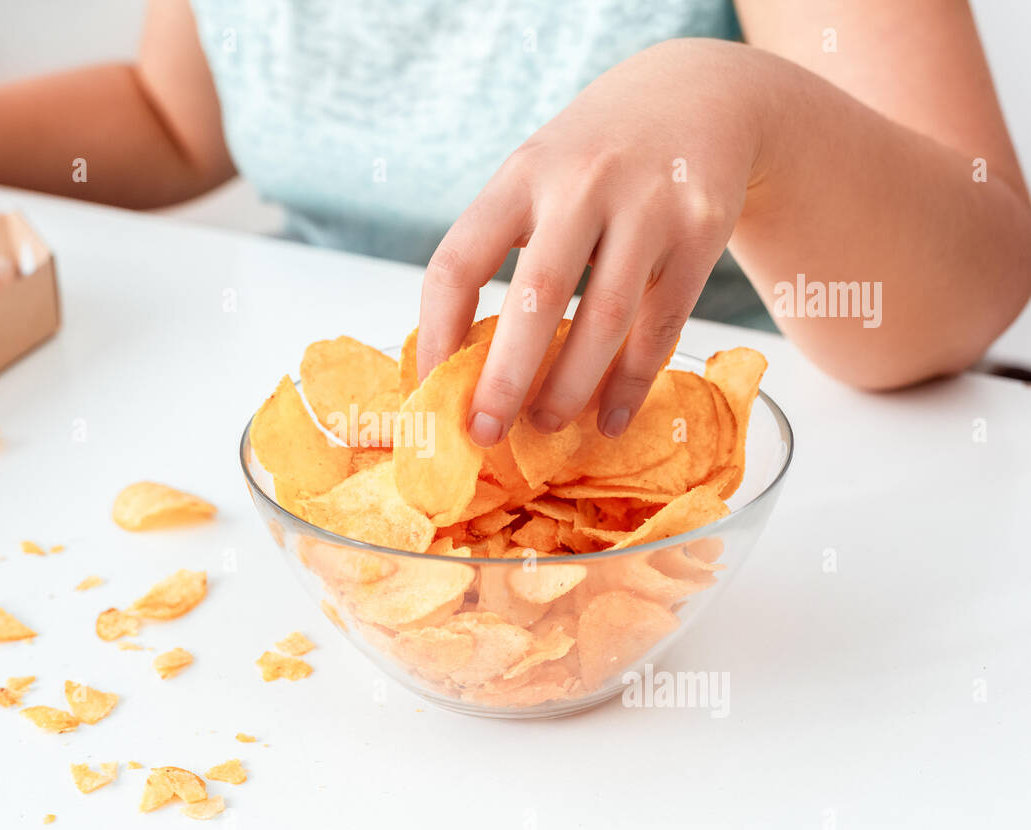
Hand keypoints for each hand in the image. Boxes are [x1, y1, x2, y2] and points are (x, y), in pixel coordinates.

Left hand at [417, 38, 761, 444]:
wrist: (698, 93)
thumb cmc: (593, 155)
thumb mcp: (535, 173)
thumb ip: (499, 244)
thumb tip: (459, 356)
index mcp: (521, 174)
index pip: (459, 261)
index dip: (437, 333)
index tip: (430, 387)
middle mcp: (581, 185)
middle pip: (536, 298)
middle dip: (505, 379)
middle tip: (486, 434)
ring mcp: (647, 207)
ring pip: (605, 321)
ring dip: (570, 387)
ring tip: (545, 424)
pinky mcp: (700, 232)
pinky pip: (661, 326)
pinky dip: (633, 382)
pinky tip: (610, 416)